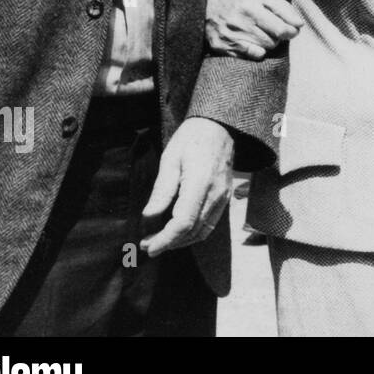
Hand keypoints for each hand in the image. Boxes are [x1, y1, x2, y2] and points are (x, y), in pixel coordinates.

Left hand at [141, 117, 233, 256]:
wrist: (219, 127)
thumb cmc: (191, 139)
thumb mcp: (170, 159)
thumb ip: (162, 190)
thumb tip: (148, 217)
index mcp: (201, 183)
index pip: (184, 222)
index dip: (165, 239)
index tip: (148, 246)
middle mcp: (216, 194)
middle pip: (193, 231)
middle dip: (169, 243)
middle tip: (147, 245)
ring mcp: (224, 197)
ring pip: (203, 232)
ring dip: (181, 242)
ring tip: (159, 241)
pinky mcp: (225, 198)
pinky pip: (210, 224)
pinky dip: (193, 233)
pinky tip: (178, 231)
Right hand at [205, 0, 301, 58]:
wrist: (204, 3)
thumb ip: (283, 7)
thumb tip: (299, 24)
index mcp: (253, 2)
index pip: (283, 26)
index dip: (292, 31)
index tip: (293, 29)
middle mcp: (241, 17)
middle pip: (276, 39)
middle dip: (281, 37)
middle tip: (277, 32)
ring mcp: (231, 32)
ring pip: (266, 47)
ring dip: (269, 43)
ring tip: (261, 33)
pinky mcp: (222, 45)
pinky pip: (253, 55)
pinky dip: (257, 51)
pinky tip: (252, 42)